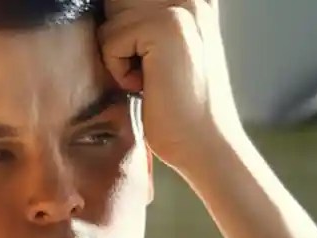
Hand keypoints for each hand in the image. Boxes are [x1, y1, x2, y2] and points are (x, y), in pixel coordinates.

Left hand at [99, 0, 241, 176]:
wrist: (206, 144)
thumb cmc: (181, 110)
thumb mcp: (167, 54)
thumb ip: (146, 26)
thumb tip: (110, 12)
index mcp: (193, 1)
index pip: (130, 2)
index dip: (127, 36)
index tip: (144, 62)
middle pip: (118, 5)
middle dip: (119, 43)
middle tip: (149, 73)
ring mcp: (182, 9)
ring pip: (112, 21)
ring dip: (119, 59)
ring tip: (150, 80)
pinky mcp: (166, 27)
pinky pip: (111, 40)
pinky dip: (120, 71)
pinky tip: (148, 87)